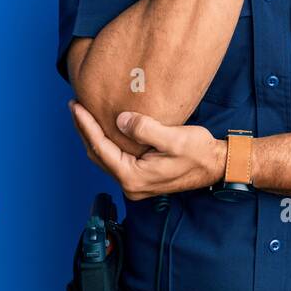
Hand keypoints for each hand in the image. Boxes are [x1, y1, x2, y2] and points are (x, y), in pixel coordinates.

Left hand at [68, 100, 224, 201]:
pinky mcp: (141, 178)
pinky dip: (106, 143)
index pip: (101, 148)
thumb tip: (120, 120)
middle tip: (74, 106)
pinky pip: (115, 159)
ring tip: (84, 115)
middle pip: (98, 155)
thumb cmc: (199, 153)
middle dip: (84, 130)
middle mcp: (131, 184)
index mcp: (134, 177)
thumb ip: (144, 129)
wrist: (216, 166)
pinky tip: (104, 129)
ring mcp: (135, 183)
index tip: (76, 106)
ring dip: (93, 136)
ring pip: (105, 158)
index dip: (86, 125)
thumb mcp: (173, 138)